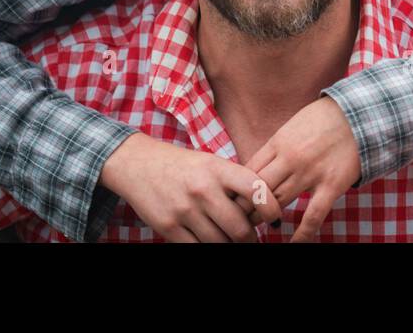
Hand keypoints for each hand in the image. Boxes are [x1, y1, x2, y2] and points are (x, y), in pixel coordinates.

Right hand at [100, 133, 283, 242]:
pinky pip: (197, 248)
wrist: (139, 165)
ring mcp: (184, 210)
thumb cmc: (184, 166)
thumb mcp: (211, 163)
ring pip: (220, 243)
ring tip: (230, 238)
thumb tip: (263, 208)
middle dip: (250, 238)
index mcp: (217, 169)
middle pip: (239, 228)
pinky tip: (211, 240)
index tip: (273, 217)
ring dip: (229, 244)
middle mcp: (202, 189)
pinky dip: (208, 247)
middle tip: (251, 237)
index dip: (270, 207)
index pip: (255, 189)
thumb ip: (235, 182)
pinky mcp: (168, 227)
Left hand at [245, 96, 359, 242]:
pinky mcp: (331, 185)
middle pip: (259, 189)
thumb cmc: (323, 119)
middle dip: (246, 206)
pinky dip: (302, 232)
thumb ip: (276, 147)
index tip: (234, 200)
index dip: (238, 188)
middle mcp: (290, 158)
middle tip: (240, 219)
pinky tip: (293, 243)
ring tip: (257, 227)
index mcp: (279, 142)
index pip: (248, 171)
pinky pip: (313, 215)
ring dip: (266, 217)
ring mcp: (311, 173)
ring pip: (279, 202)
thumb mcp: (292, 126)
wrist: (359, 114)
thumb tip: (257, 167)